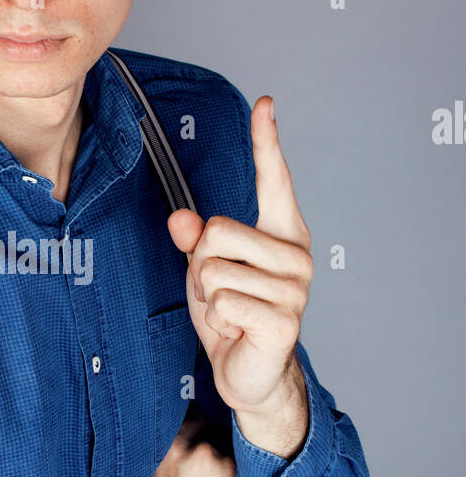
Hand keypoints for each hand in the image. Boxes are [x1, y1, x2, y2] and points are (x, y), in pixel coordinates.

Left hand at [167, 95, 312, 417]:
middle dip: (201, 263)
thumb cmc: (233, 313)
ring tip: (231, 311)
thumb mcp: (205, 270)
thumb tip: (181, 220)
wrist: (251, 372)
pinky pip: (222, 300)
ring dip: (208, 295)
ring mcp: (295, 288)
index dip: (267, 142)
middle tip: (221, 291)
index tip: (266, 103)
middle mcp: (296, 255)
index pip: (274, 180)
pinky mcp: (283, 320)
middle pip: (217, 229)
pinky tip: (237, 330)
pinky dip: (217, 318)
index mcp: (281, 233)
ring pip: (214, 267)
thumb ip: (194, 241)